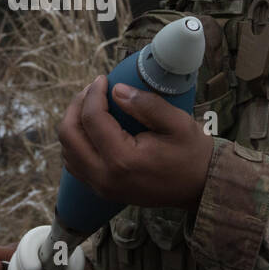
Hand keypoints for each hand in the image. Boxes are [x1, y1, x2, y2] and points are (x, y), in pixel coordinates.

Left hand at [58, 75, 212, 209]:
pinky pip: (75, 165)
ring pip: (67, 151)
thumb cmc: (192, 154)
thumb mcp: (178, 123)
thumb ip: (146, 105)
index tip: (103, 79)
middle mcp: (105, 177)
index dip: (94, 93)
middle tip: (92, 89)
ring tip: (91, 105)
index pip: (92, 118)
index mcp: (122, 160)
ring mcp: (101, 187)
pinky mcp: (103, 191)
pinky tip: (92, 128)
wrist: (201, 188)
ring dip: (73, 124)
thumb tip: (116, 90)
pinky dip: (77, 143)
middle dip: (77, 105)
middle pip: (69, 135)